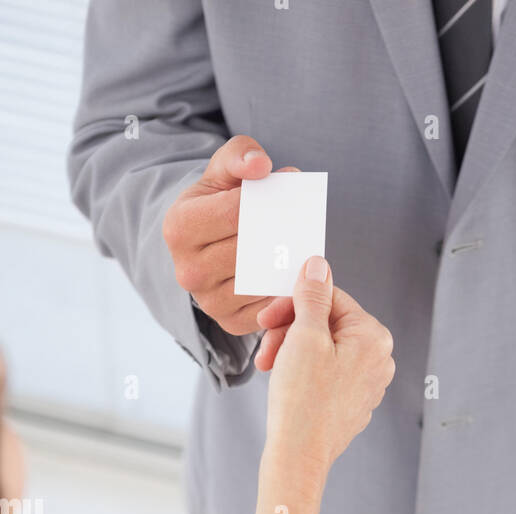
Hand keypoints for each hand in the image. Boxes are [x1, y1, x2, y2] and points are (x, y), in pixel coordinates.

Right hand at [162, 134, 293, 335]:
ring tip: (301, 243)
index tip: (287, 188)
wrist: (206, 246)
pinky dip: (287, 290)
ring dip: (287, 264)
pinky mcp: (231, 324)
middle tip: (302, 220)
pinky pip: (269, 307)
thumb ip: (239, 154)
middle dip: (280, 232)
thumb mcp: (221, 170)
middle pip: (250, 250)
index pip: (234, 213)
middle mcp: (188, 271)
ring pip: (261, 280)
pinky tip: (295, 271)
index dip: (266, 200)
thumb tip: (261, 165)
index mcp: (179, 228)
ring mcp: (208, 302)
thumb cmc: (217, 202)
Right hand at [261, 256, 394, 493]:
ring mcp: (367, 384)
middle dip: (290, 330)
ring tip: (268, 365)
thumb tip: (318, 265)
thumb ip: (312, 296)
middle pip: (327, 323)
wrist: (298, 456)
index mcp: (374, 337)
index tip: (267, 316)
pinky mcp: (351, 403)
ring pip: (323, 348)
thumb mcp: (304, 336)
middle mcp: (378, 360)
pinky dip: (301, 371)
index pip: (331, 298)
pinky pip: (325, 373)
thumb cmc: (303, 401)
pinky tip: (282, 381)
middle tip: (265, 346)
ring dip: (291, 350)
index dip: (293, 303)